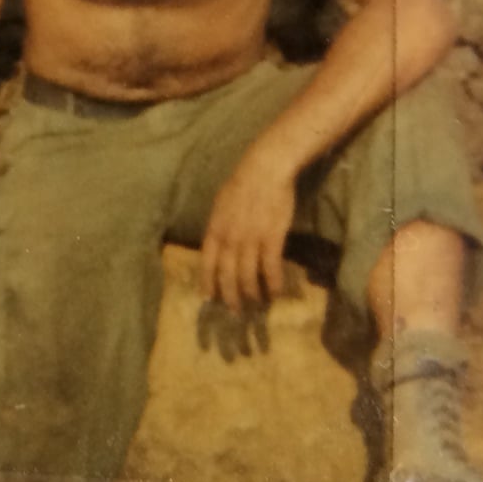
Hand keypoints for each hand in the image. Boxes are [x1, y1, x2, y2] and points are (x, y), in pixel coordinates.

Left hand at [199, 143, 299, 312]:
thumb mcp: (222, 203)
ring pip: (248, 277)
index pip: (207, 263)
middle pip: (227, 276)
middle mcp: (230, 239)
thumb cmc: (244, 182)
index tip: (208, 298)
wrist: (266, 169)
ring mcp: (250, 240)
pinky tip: (276, 293)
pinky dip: (273, 284)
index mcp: (215, 228)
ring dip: (252, 295)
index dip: (207, 283)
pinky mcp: (271, 239)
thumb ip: (219, 225)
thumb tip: (216, 242)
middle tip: (235, 312)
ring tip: (257, 305)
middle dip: (230, 297)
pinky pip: (270, 269)